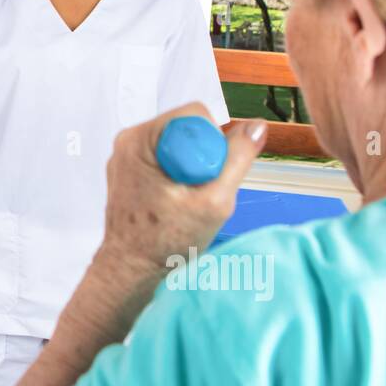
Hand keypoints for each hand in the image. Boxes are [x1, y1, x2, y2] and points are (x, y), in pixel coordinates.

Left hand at [101, 104, 265, 275]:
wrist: (131, 269)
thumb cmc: (164, 242)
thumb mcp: (213, 202)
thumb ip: (237, 160)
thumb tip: (257, 127)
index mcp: (140, 140)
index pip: (196, 116)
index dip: (214, 145)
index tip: (209, 177)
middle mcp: (130, 140)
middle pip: (188, 128)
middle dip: (204, 157)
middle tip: (200, 192)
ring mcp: (129, 155)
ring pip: (180, 144)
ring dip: (193, 168)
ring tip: (187, 199)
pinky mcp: (133, 169)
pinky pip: (168, 158)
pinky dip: (180, 175)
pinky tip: (177, 201)